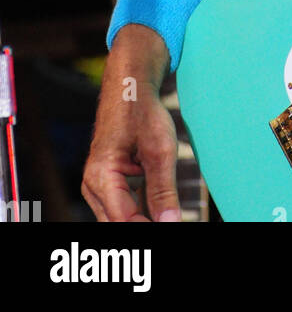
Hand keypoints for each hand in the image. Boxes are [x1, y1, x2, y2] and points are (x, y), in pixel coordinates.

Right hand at [82, 26, 180, 222]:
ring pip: (121, 218)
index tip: (174, 225)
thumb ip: (163, 190)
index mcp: (101, 177)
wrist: (130, 86)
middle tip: (174, 221)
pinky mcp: (108, 183)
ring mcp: (98, 185)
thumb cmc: (142, 112)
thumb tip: (171, 223)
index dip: (151, 228)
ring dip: (144, 219)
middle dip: (146, 225)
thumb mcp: (160, 150)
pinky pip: (123, 207)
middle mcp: (93, 185)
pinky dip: (142, 211)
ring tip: (169, 215)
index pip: (125, 221)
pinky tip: (161, 210)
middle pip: (119, 223)